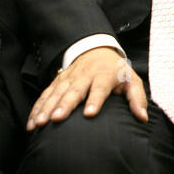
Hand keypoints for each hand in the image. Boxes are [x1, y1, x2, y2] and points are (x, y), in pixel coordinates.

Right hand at [27, 46, 146, 129]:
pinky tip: (31, 122)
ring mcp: (68, 78)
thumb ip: (137, 99)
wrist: (97, 50)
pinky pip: (45, 95)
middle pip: (74, 91)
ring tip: (39, 123)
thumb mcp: (132, 81)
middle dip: (64, 105)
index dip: (95, 100)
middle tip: (57, 119)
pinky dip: (37, 108)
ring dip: (46, 108)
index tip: (89, 114)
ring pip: (56, 93)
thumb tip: (142, 118)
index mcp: (104, 75)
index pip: (100, 88)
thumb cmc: (117, 72)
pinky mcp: (57, 82)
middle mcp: (84, 76)